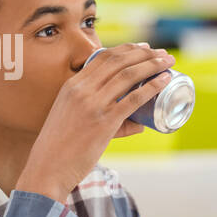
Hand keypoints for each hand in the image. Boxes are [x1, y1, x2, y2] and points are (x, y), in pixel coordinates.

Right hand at [16, 43, 175, 200]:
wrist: (47, 168)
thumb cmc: (61, 148)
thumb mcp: (73, 118)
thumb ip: (102, 116)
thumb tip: (139, 123)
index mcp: (72, 85)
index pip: (103, 56)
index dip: (128, 49)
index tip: (145, 48)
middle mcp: (81, 90)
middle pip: (119, 61)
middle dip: (145, 53)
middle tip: (164, 54)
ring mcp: (93, 105)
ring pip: (128, 75)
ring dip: (152, 65)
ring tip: (169, 62)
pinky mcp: (104, 122)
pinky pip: (134, 99)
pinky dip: (152, 87)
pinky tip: (165, 81)